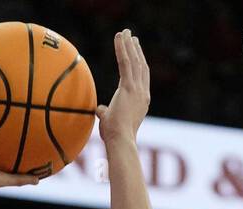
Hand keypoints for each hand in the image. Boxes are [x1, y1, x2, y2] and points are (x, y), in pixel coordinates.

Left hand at [97, 29, 150, 146]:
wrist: (120, 141)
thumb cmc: (114, 136)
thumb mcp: (110, 121)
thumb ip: (106, 113)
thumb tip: (99, 110)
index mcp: (141, 101)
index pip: (141, 78)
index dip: (139, 63)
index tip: (136, 52)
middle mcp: (143, 93)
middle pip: (141, 66)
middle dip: (136, 50)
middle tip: (132, 38)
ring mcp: (137, 89)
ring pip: (135, 61)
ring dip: (130, 45)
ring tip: (126, 33)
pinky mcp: (129, 87)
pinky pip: (126, 63)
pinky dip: (123, 49)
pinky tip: (120, 38)